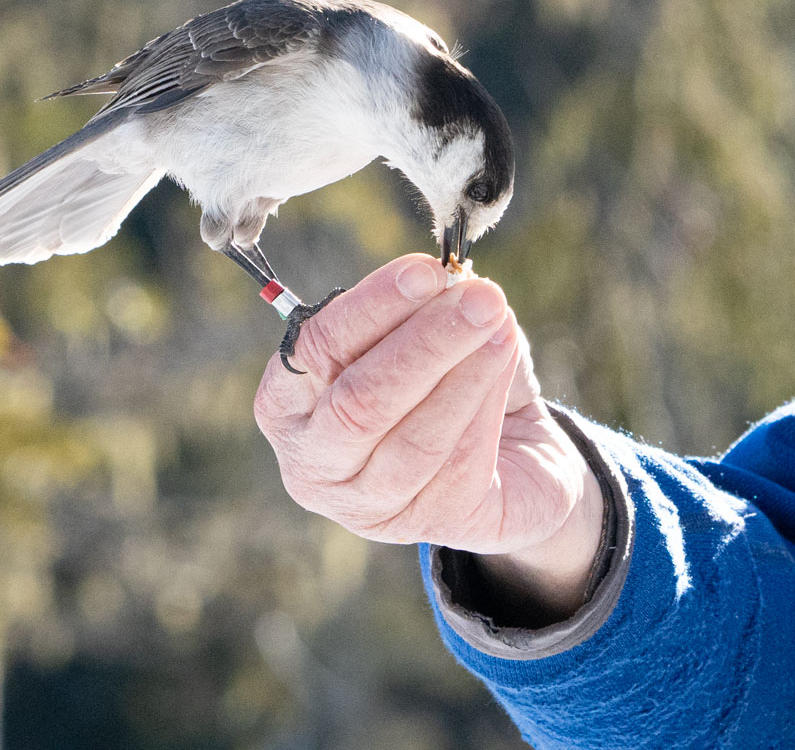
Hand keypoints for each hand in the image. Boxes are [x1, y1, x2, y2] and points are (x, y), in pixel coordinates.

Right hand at [253, 254, 603, 620]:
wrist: (506, 458)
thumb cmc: (444, 380)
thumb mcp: (425, 335)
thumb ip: (428, 308)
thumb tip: (456, 284)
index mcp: (288, 401)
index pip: (314, 350)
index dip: (371, 308)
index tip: (427, 271)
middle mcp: (312, 461)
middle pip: (360, 404)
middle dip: (425, 343)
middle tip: (481, 297)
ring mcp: (364, 504)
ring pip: (413, 441)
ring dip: (464, 373)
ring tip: (500, 324)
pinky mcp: (423, 524)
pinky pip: (458, 464)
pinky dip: (485, 405)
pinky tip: (505, 358)